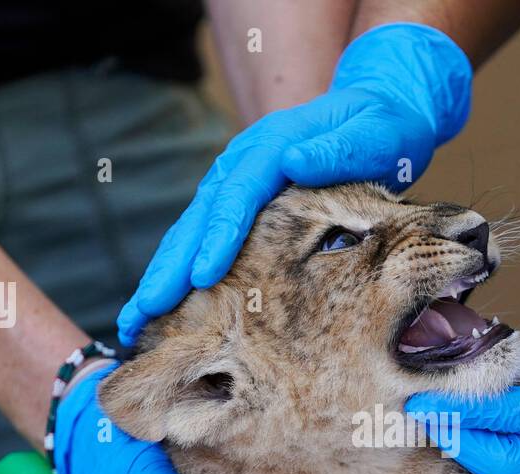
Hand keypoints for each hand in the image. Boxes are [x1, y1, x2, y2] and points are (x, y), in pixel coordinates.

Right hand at [117, 23, 471, 345]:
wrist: (380, 109)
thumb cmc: (384, 126)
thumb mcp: (376, 131)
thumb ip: (340, 148)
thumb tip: (294, 159)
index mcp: (272, 146)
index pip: (237, 195)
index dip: (218, 236)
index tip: (201, 276)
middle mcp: (243, 161)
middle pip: (200, 216)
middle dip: (170, 266)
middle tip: (145, 310)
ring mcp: (237, 181)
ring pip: (191, 230)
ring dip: (162, 274)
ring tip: (135, 319)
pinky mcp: (240, 202)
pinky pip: (203, 236)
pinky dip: (180, 270)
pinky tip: (161, 305)